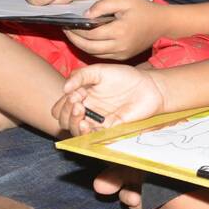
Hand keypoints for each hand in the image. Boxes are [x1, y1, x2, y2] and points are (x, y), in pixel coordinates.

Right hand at [53, 64, 167, 133]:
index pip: (60, 107)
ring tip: (81, 113)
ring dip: (73, 124)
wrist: (148, 88)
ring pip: (74, 130)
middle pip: (64, 120)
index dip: (62, 104)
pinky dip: (85, 133)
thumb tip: (65, 88)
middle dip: (66, 114)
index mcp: (81, 96)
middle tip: (78, 105)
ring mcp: (96, 121)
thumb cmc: (125, 77)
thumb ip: (81, 76)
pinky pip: (91, 137)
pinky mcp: (108, 130)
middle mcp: (86, 110)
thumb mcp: (100, 71)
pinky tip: (87, 124)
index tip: (74, 96)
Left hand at [62, 0, 163, 60]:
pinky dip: (92, 49)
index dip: (75, 30)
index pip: (90, 34)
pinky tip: (87, 41)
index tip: (66, 23)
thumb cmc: (143, 9)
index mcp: (120, 31)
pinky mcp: (124, 57)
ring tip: (73, 36)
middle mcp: (120, 46)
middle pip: (89, 47)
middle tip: (65, 31)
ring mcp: (122, 54)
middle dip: (74, 40)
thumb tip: (85, 16)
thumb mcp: (123, 0)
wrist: (162, 23)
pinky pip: (103, 56)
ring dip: (81, 46)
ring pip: (94, 54)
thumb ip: (102, 6)